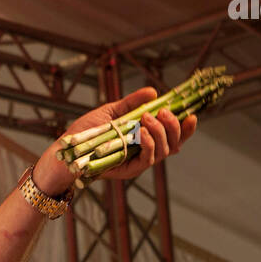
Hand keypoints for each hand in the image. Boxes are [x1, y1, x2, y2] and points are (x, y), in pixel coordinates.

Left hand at [35, 87, 196, 188]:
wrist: (68, 149)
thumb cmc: (87, 131)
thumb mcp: (111, 112)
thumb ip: (132, 103)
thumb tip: (154, 91)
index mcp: (145, 137)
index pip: (173, 135)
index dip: (186, 128)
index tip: (192, 115)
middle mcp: (146, 151)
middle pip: (174, 144)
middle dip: (174, 126)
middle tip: (161, 112)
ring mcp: (139, 162)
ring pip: (164, 151)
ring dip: (160, 132)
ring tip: (146, 118)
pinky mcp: (129, 170)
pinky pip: (147, 159)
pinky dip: (149, 144)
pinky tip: (142, 132)